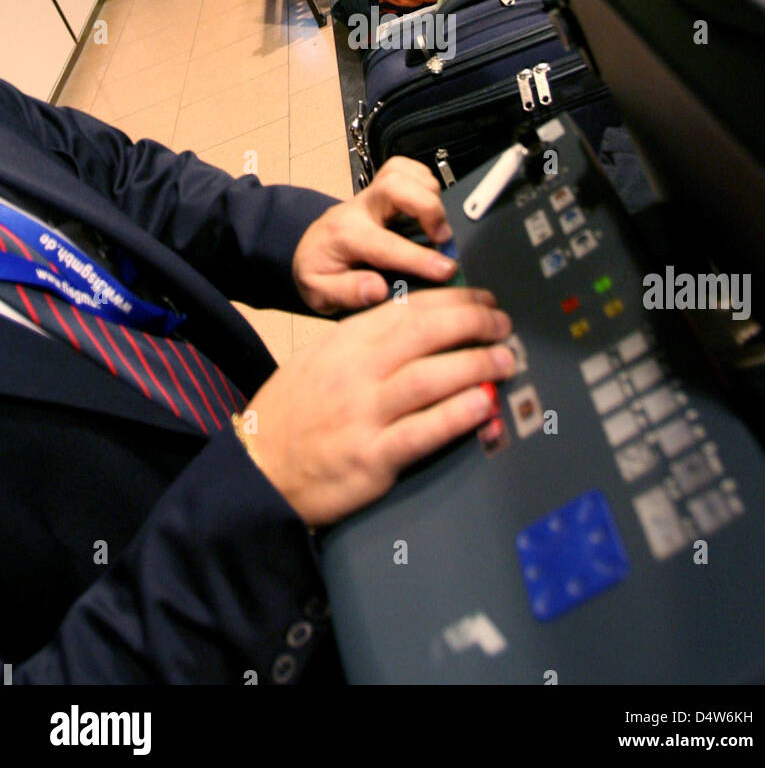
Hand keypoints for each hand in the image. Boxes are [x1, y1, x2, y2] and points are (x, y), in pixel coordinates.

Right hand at [244, 288, 513, 524]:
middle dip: (472, 324)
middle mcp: (356, 371)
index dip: (453, 300)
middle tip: (502, 325)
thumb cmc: (291, 413)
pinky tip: (483, 404)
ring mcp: (364, 414)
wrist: (256, 469)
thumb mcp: (319, 360)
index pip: (408, 309)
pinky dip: (457, 415)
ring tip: (505, 359)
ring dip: (476, 364)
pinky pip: (423, 431)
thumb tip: (422, 327)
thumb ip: (364, 343)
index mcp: (344, 342)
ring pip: (430, 378)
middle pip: (425, 334)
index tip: (482, 299)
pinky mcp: (371, 457)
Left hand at [292, 156, 457, 313]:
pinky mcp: (380, 189)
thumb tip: (378, 289)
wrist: (309, 250)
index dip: (419, 257)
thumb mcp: (319, 295)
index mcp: (344, 236)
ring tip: (439, 223)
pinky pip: (405, 169)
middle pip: (393, 183)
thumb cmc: (319, 273)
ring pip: (401, 171)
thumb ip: (346, 293)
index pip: (386, 243)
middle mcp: (358, 208)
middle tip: (444, 236)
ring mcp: (370, 194)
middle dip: (427, 206)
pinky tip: (430, 205)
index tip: (445, 269)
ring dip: (428, 192)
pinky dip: (424, 181)